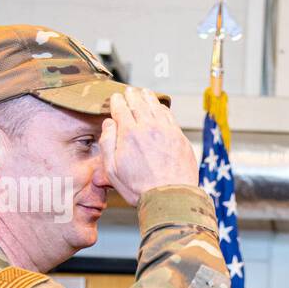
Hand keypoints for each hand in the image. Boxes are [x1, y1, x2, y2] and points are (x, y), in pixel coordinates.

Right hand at [99, 87, 198, 205]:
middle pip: (139, 104)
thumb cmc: (140, 188)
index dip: (117, 101)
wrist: (171, 197)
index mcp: (130, 134)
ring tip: (144, 93)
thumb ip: (108, 143)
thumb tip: (109, 124)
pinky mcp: (180, 138)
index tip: (116, 98)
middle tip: (129, 91)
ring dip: (148, 98)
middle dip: (132, 95)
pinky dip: (163, 109)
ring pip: (156, 107)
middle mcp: (149, 128)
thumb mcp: (113, 169)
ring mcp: (167, 131)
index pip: (121, 109)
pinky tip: (161, 108)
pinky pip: (170, 117)